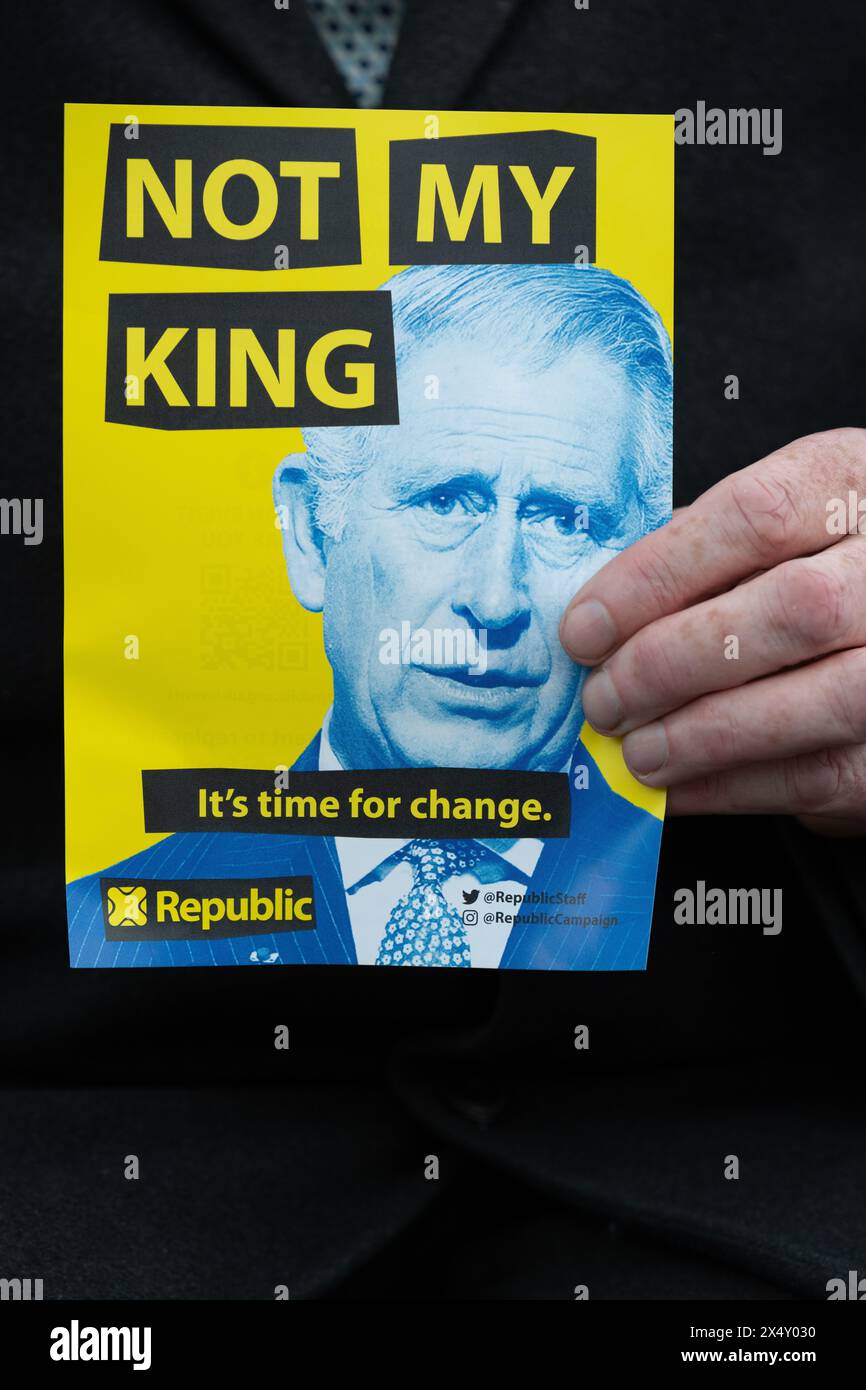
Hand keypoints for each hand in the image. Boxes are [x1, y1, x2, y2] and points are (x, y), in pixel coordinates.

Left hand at [559, 429, 865, 835]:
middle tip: (603, 699)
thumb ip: (698, 554)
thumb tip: (601, 616)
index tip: (585, 628)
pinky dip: (732, 786)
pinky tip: (677, 786)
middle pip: (793, 608)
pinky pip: (820, 773)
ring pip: (818, 699)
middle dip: (674, 662)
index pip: (754, 517)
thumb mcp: (768, 530)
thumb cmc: (807, 569)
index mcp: (848, 485)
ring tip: (635, 749)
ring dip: (703, 733)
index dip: (656, 577)